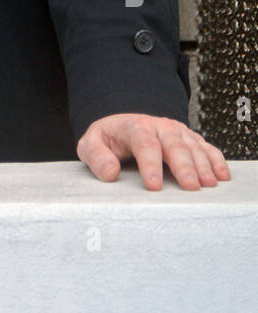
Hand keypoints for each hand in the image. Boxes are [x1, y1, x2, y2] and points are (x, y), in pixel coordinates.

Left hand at [77, 113, 229, 189]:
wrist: (122, 126)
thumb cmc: (108, 139)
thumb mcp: (91, 144)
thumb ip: (96, 157)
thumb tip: (110, 173)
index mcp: (135, 127)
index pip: (144, 144)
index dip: (150, 165)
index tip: (154, 186)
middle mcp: (159, 126)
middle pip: (174, 145)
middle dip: (183, 166)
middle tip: (190, 187)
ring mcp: (176, 131)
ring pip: (192, 146)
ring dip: (202, 165)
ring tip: (208, 184)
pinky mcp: (188, 138)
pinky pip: (205, 147)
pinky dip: (216, 160)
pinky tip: (221, 175)